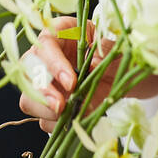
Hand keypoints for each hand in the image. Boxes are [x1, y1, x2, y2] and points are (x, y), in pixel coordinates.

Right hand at [17, 16, 157, 132]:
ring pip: (28, 98)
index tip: (72, 82)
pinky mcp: (54, 106)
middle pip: (27, 72)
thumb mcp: (118, 46)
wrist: (130, 74)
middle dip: (41, 91)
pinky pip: (44, 119)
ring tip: (68, 116)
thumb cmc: (122, 52)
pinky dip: (57, 125)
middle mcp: (48, 57)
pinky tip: (75, 122)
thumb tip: (96, 58)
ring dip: (44, 111)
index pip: (45, 45)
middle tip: (61, 106)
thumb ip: (107, 51)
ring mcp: (48, 84)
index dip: (53, 64)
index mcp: (61, 33)